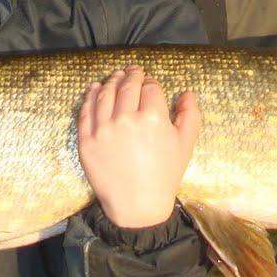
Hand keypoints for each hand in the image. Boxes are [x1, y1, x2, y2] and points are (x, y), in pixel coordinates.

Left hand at [77, 65, 201, 228]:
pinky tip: (93, 88)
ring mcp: (103, 129)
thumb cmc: (164, 175)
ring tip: (115, 77)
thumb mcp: (185, 145)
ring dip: (111, 81)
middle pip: (127, 86)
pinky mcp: (86, 140)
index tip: (151, 84)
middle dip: (131, 75)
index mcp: (153, 118)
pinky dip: (89, 96)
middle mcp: (126, 119)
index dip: (151, 82)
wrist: (137, 205)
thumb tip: (187, 93)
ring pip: (105, 93)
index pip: (150, 87)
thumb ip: (190, 115)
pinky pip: (86, 111)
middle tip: (133, 70)